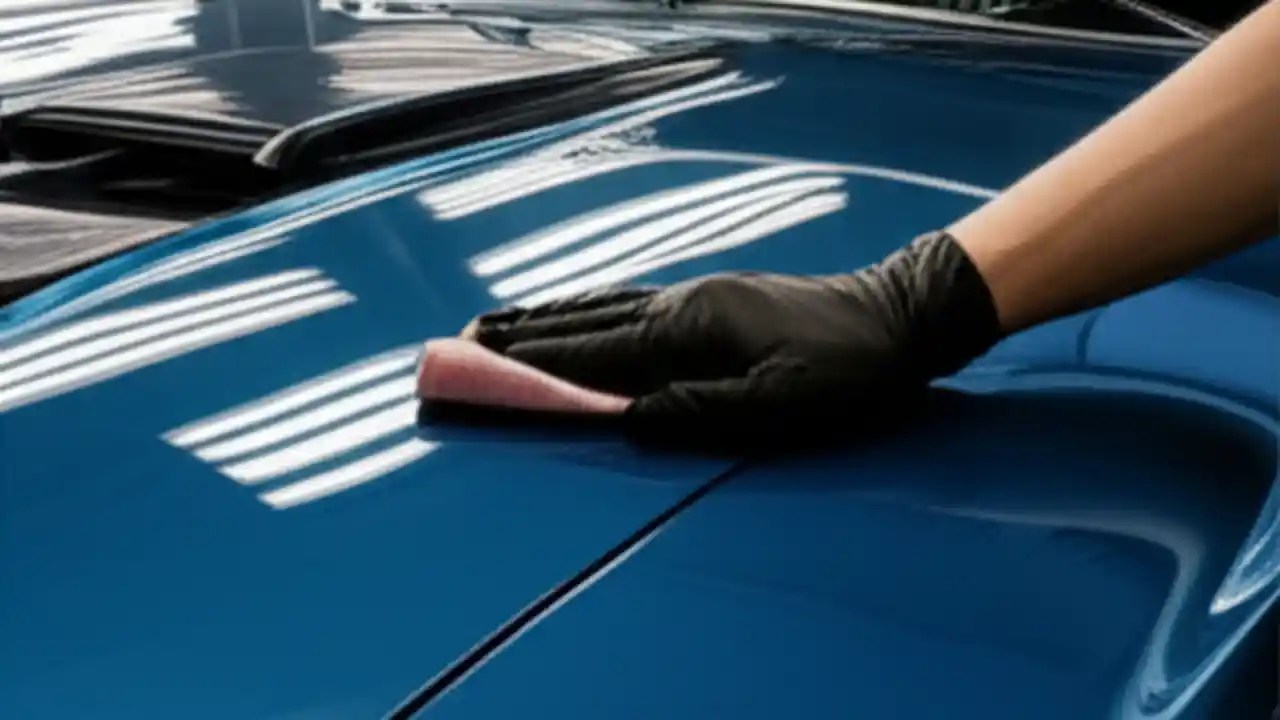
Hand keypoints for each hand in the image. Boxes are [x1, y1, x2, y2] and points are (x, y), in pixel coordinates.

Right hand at [467, 231, 1001, 447]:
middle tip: (462, 338)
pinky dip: (588, 309)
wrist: (899, 315)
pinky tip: (580, 314)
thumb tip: (626, 417)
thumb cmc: (847, 371)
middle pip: (584, 320)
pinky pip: (629, 302)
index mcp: (689, 330)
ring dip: (548, 317)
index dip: (531, 362)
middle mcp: (681, 303)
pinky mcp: (710, 297)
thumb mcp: (781, 404)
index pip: (592, 352)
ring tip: (500, 323)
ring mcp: (695, 294)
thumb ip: (699, 410)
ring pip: (603, 305)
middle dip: (521, 334)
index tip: (473, 361)